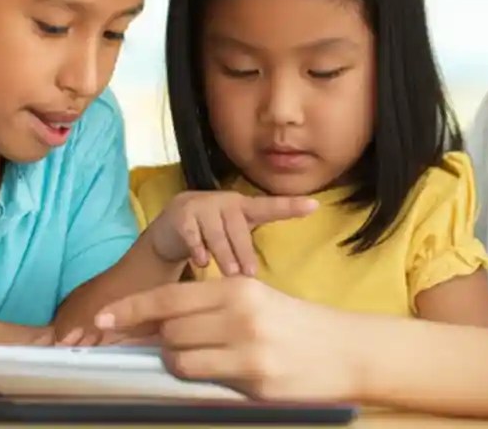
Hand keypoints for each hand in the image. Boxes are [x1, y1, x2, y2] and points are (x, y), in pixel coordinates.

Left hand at [93, 276, 362, 401]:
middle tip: (169, 344)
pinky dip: (203, 379)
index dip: (129, 309)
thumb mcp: (257, 301)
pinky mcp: (255, 383)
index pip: (168, 297)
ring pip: (180, 358)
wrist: (350, 351)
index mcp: (238, 288)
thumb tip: (160, 321)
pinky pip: (204, 382)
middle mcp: (240, 315)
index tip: (101, 320)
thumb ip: (213, 307)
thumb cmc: (297, 326)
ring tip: (209, 359)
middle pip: (168, 330)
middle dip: (161, 340)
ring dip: (180, 361)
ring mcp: (247, 351)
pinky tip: (225, 374)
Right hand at [148, 191, 316, 276]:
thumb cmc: (212, 234)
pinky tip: (202, 262)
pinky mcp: (182, 216)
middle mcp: (226, 202)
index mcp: (244, 207)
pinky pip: (193, 235)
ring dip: (224, 253)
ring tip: (230, 274)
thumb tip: (263, 284)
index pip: (270, 206)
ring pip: (217, 232)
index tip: (315, 205)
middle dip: (244, 251)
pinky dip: (198, 249)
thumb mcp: (233, 235)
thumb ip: (247, 249)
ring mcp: (203, 206)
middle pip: (239, 227)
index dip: (291, 206)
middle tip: (250, 274)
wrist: (172, 226)